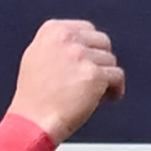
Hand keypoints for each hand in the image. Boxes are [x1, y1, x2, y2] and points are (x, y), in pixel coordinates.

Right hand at [10, 19, 125, 142]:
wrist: (33, 120)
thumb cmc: (34, 96)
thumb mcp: (37, 56)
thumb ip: (59, 44)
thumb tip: (83, 42)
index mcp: (52, 30)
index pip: (87, 29)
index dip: (91, 48)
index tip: (88, 64)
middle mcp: (67, 38)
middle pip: (103, 42)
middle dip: (101, 61)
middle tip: (92, 80)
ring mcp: (81, 55)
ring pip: (110, 61)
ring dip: (106, 77)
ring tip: (93, 94)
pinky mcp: (94, 74)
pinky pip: (117, 76)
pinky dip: (116, 89)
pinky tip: (108, 99)